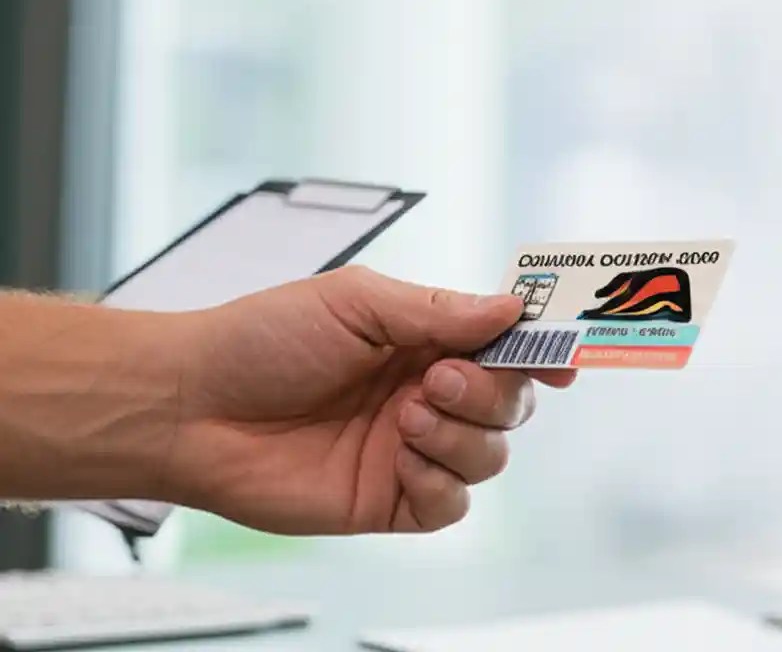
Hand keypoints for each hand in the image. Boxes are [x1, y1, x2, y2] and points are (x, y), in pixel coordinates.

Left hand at [165, 266, 574, 533]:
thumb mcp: (356, 303)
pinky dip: (440, 482)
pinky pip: (453, 505)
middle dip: (491, 391)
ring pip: (491, 455)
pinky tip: (400, 457)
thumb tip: (512, 311)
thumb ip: (439, 311)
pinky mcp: (391, 500)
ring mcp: (412, 449)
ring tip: (405, 416)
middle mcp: (427, 395)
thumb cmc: (262, 340)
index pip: (507, 347)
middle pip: (512, 403)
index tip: (562, 354)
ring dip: (461, 434)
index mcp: (425, 341)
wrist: (193, 406)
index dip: (542, 350)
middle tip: (434, 379)